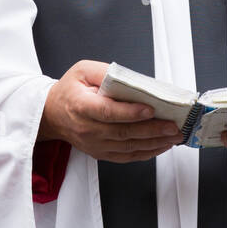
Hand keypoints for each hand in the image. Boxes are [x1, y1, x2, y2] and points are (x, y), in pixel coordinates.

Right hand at [38, 60, 181, 162]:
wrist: (52, 115)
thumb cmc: (70, 91)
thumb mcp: (83, 70)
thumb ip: (105, 72)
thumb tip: (132, 79)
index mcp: (81, 106)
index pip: (108, 112)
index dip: (130, 112)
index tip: (151, 109)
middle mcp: (87, 129)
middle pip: (123, 132)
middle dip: (152, 130)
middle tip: (173, 125)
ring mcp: (94, 144)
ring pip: (128, 147)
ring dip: (155, 143)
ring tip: (174, 136)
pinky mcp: (101, 153)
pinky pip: (127, 156)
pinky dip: (146, 153)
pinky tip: (161, 146)